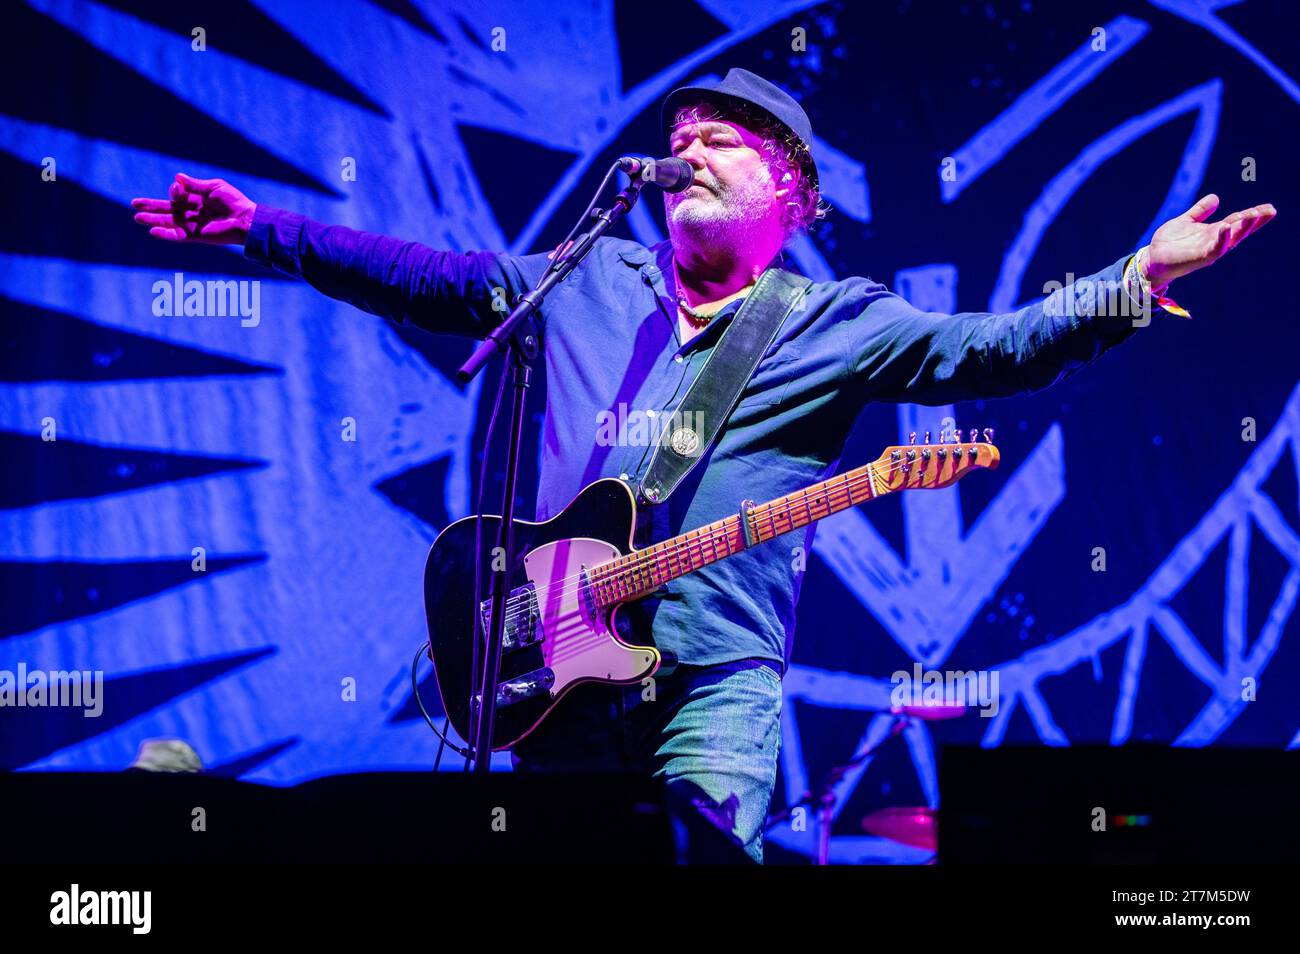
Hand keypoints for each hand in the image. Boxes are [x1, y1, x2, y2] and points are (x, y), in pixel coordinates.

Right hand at [131, 173, 256, 245]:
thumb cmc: (234, 201)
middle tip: (134, 204)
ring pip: (167, 222)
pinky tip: (153, 232)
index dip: (174, 191)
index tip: (177, 188)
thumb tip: (177, 179)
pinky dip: (165, 234)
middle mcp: (191, 211)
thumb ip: (196, 185)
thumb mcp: (215, 187)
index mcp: (195, 198)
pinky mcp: (194, 236)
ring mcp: (191, 224)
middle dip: (150, 206)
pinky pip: (176, 235)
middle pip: (166, 208)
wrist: (246, 220)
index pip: (177, 194)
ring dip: (153, 220)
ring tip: (137, 218)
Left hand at [1144, 194, 1275, 290]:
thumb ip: (1200, 211)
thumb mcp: (1187, 221)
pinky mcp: (1198, 257)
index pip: (1238, 221)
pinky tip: (1227, 227)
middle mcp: (1214, 241)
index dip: (1254, 215)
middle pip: (1239, 230)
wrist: (1152, 258)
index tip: (1269, 208)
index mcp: (1214, 232)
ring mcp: (1207, 250)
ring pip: (1231, 239)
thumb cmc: (1171, 242)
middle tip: (1268, 211)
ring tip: (1253, 216)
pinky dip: (1222, 239)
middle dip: (1254, 221)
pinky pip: (1214, 249)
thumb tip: (1216, 198)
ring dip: (1242, 228)